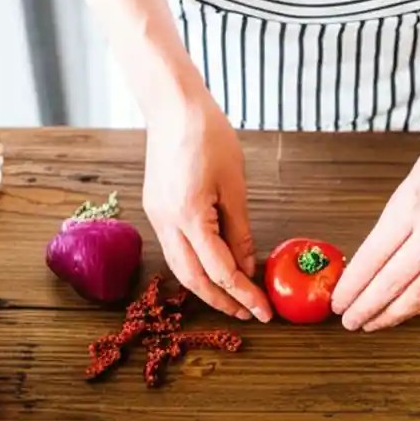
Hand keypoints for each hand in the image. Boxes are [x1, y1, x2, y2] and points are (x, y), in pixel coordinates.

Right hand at [142, 94, 271, 321]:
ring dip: (206, 288)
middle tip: (247, 313)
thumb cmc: (207, 135)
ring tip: (233, 297)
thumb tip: (247, 269)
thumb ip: (240, 233)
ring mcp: (156, 217)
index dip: (244, 295)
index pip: (220, 271)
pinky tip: (214, 268)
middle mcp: (167, 222)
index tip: (263, 311)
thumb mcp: (235, 186)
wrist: (172, 107)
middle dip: (221, 301)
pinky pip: (175, 249)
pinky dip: (195, 265)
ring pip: (180, 268)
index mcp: (190, 215)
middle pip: (193, 280)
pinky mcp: (155, 210)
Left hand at [331, 124, 419, 330]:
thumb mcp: (405, 189)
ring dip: (392, 315)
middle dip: (367, 308)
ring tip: (372, 323)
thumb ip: (388, 229)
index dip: (352, 287)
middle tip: (349, 320)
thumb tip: (365, 266)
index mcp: (414, 208)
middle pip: (394, 284)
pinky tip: (405, 311)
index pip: (373, 259)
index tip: (338, 300)